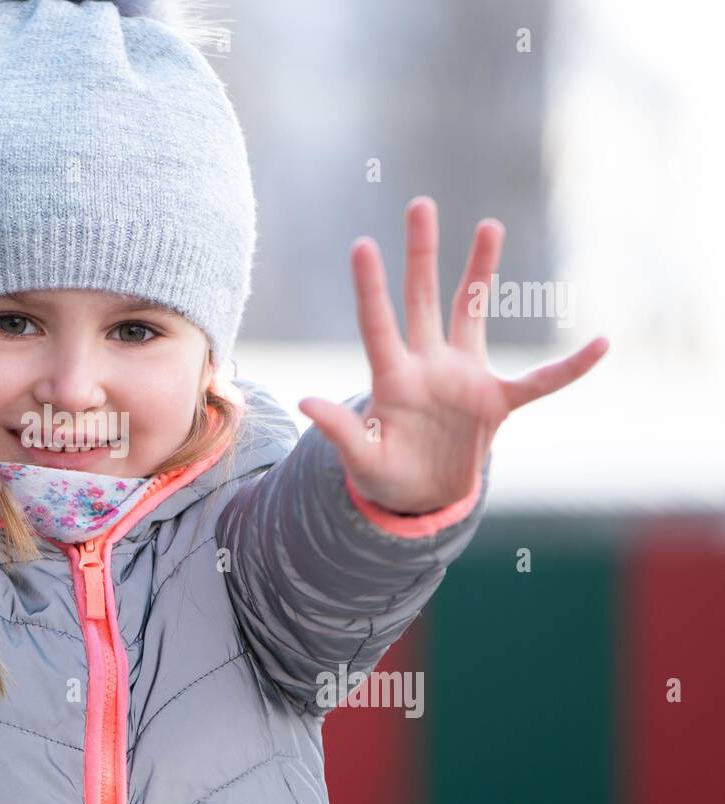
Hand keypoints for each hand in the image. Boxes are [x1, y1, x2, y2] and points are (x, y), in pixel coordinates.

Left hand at [298, 196, 608, 513]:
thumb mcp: (363, 460)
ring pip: (472, 312)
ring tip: (489, 224)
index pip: (377, 325)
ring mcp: (464, 378)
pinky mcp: (496, 400)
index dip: (371, 288)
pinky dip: (569, 368)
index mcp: (392, 380)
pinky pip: (541, 381)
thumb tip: (305, 403)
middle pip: (423, 300)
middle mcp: (427, 366)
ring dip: (480, 272)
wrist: (422, 496)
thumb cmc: (385, 476)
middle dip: (422, 254)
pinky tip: (601, 345)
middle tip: (420, 204)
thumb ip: (342, 432)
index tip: (362, 245)